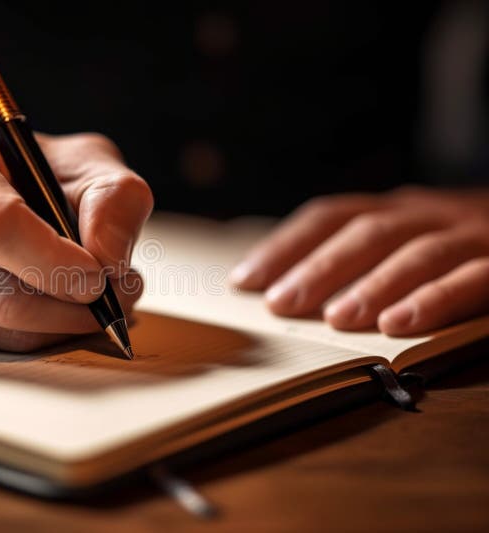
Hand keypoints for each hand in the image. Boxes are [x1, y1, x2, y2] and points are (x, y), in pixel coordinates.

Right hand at [0, 121, 151, 350]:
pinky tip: (47, 308)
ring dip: (60, 327)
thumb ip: (113, 201)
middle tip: (116, 297)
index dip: (55, 261)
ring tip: (87, 298)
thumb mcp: (85, 164)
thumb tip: (108, 261)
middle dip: (71, 306)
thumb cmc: (30, 174)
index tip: (98, 278)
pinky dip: (32, 339)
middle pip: (0, 292)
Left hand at [231, 186, 488, 334]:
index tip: (245, 280)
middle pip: (366, 233)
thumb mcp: (407, 241)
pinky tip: (401, 324)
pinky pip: (474, 278)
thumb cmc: (459, 246)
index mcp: (396, 208)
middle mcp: (428, 213)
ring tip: (337, 319)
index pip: (330, 216)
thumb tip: (283, 291)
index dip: (285, 245)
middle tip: (280, 304)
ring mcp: (471, 234)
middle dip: (319, 268)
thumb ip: (361, 257)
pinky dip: (436, 300)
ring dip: (373, 285)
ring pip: (417, 253)